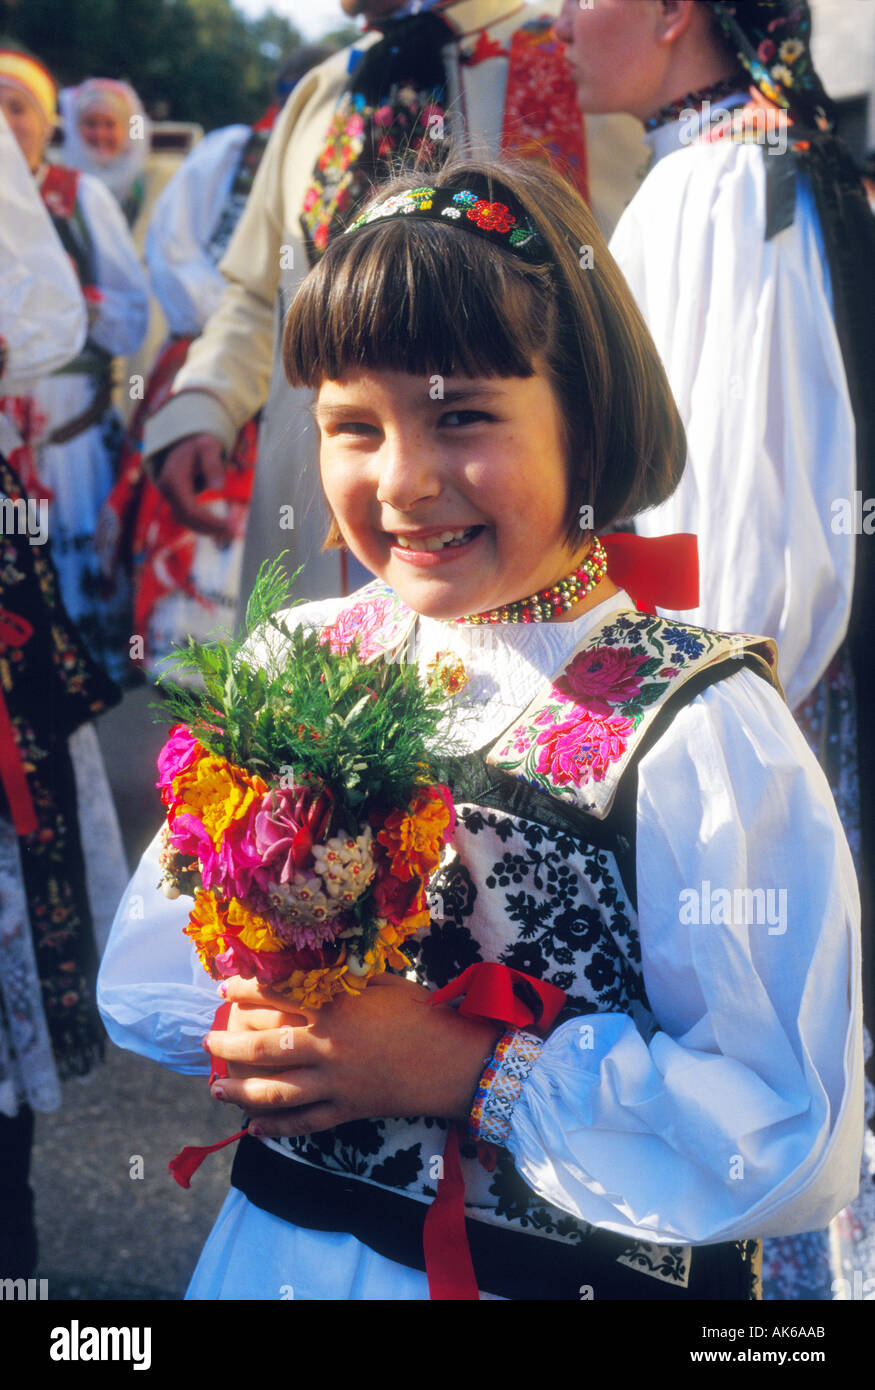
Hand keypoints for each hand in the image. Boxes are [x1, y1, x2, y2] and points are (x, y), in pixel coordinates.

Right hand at [156, 433, 232, 539]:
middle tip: (232, 533)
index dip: (208, 520)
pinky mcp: (175, 499)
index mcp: (173, 479)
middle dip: (209, 527)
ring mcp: (169, 495)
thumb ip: (213, 465)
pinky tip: (218, 529)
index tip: (228, 525)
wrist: (187, 441)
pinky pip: (186, 517)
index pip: (189, 508)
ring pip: (185, 520)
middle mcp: (167, 489)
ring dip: (206, 529)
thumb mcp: (208, 447)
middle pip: (186, 517)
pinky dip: (201, 525)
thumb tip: (218, 488)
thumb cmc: (199, 443)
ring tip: (228, 533)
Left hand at [205, 974, 501, 1138]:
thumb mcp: (384, 983)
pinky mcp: (348, 1110)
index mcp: (336, 1008)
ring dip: (240, 1091)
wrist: (456, 1061)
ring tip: (215, 1089)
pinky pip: (305, 1123)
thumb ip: (345, 978)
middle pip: (264, 1048)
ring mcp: (336, 1083)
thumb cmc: (425, 1013)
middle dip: (229, 1045)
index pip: (277, 996)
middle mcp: (328, 1047)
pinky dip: (277, 1128)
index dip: (245, 990)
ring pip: (276, 1092)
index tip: (224, 987)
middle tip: (208, 1041)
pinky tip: (254, 1129)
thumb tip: (312, 968)